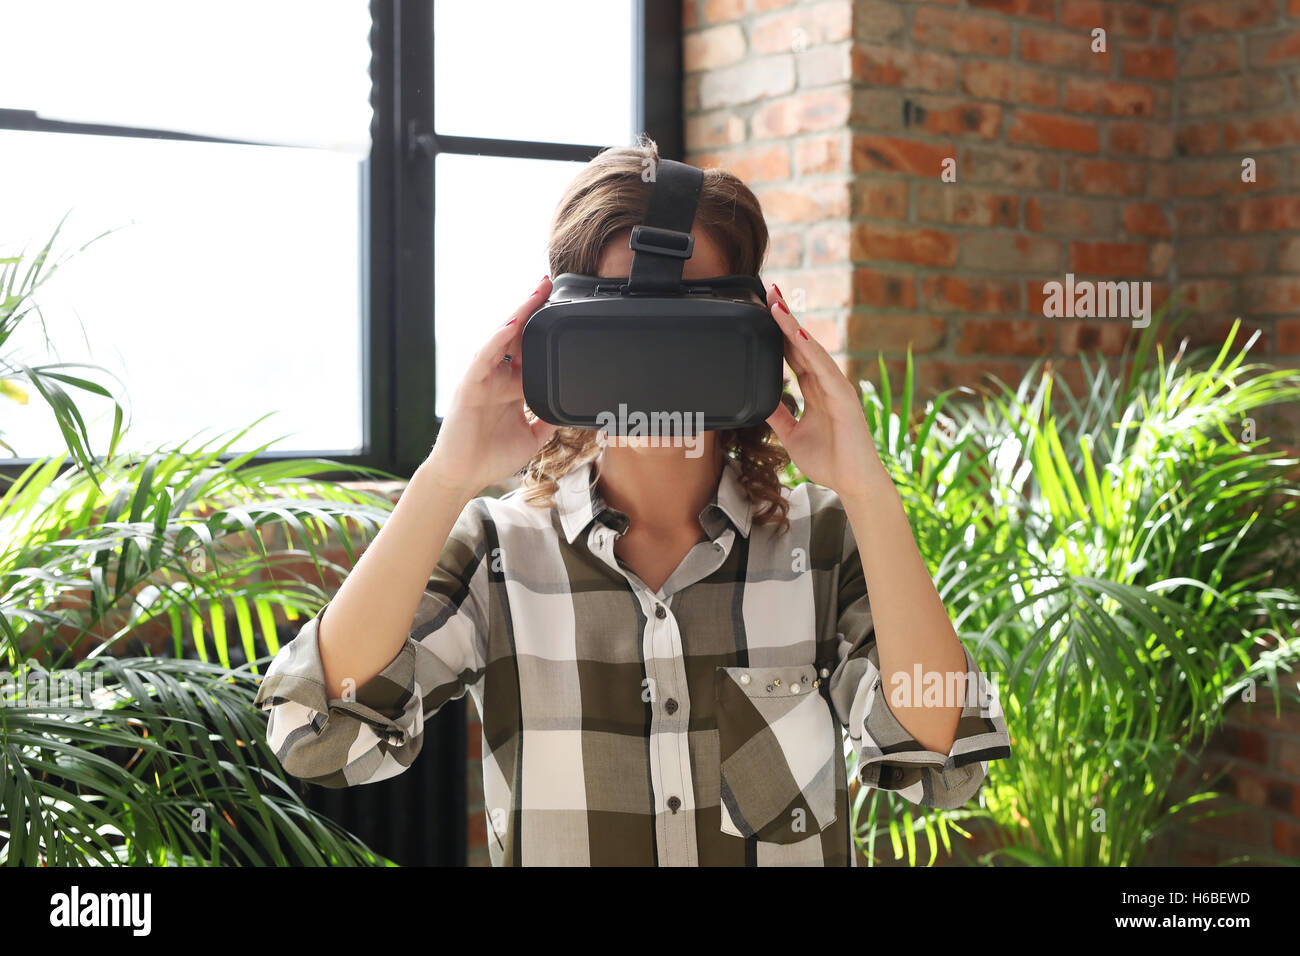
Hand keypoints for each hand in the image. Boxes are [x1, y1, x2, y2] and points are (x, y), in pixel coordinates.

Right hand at [422, 276, 559, 495]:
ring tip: (535, 292)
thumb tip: (571, 409)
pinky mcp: (470, 384)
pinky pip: (485, 356)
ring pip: (501, 338)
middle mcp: (498, 377)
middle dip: (531, 309)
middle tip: (548, 283)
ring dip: (518, 314)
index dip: (543, 329)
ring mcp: (484, 378)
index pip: (530, 349)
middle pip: (516, 336)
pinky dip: (498, 338)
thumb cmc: (492, 457)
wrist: (464, 476)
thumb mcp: (534, 437)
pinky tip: (513, 323)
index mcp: (513, 387)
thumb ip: (549, 420)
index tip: (561, 308)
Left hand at [762, 283, 888, 499]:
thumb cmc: (830, 461)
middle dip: (785, 317)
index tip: (763, 308)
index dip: (778, 331)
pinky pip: (825, 371)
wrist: (853, 484)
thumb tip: (759, 401)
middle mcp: (826, 383)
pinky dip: (812, 353)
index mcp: (814, 389)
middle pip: (802, 343)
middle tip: (768, 289)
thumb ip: (778, 416)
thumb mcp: (792, 435)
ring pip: (812, 351)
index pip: (792, 353)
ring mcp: (836, 388)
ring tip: (777, 304)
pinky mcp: (845, 399)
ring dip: (794, 327)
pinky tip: (798, 336)